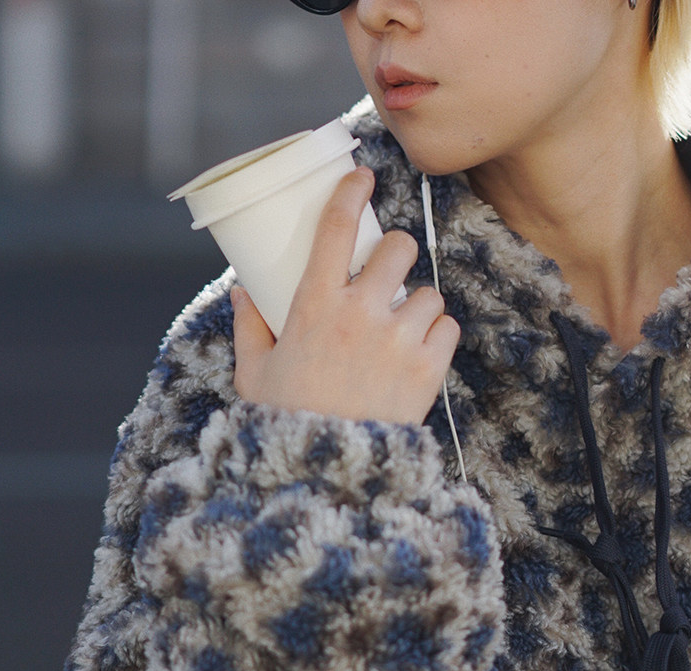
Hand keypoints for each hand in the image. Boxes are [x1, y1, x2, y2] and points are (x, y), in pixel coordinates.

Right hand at [230, 166, 459, 425]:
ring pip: (428, 293)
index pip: (335, 228)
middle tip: (389, 271)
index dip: (351, 193)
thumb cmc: (286, 423)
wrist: (330, 473)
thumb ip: (250, 329)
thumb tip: (242, 290)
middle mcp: (359, 314)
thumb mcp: (255, 375)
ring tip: (402, 328)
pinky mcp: (428, 370)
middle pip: (397, 249)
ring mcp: (397, 341)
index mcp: (313, 305)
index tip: (361, 176)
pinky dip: (438, 335)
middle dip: (397, 253)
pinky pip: (448, 328)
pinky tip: (420, 350)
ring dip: (418, 304)